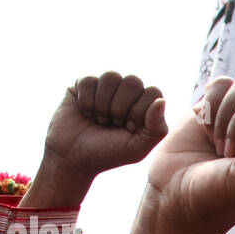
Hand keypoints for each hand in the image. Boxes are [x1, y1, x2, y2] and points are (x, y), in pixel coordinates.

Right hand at [41, 72, 166, 188]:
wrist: (73, 157)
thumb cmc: (108, 154)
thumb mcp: (138, 148)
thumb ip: (156, 128)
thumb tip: (160, 101)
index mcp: (144, 106)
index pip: (153, 92)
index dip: (139, 111)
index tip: (129, 128)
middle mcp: (127, 93)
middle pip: (133, 81)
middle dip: (121, 107)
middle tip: (114, 124)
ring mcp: (105, 87)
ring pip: (111, 76)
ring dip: (103, 104)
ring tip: (100, 120)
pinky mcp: (84, 84)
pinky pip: (89, 80)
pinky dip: (86, 101)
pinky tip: (85, 113)